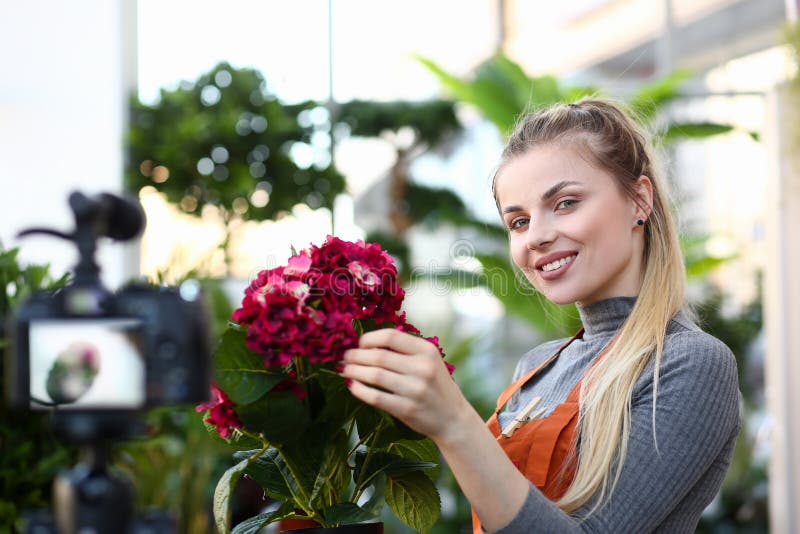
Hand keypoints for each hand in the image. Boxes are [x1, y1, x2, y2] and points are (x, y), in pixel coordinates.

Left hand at [341, 328, 467, 443]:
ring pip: (374, 375)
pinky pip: (376, 397)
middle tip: (346, 357)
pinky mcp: (407, 409)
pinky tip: (353, 386)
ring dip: (355, 371)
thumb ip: (406, 350)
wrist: (453, 418)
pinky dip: (360, 390)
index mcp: (427, 351)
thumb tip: (368, 343)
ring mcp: (415, 390)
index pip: (390, 337)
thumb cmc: (435, 386)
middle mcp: (422, 368)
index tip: (359, 344)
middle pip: (379, 356)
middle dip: (356, 355)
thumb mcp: (429, 361)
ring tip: (346, 370)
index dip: (369, 338)